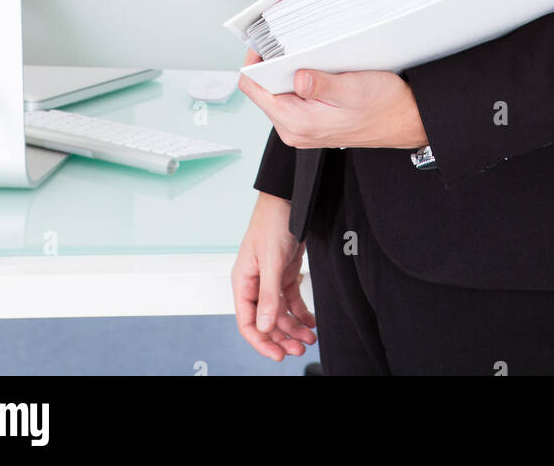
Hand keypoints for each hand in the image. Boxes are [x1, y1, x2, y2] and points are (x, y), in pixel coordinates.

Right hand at [231, 191, 316, 361]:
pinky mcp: (285, 274)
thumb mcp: (271, 261)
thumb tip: (265, 326)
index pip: (247, 322)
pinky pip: (290, 301)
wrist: (289, 199)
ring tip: (309, 339)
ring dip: (293, 328)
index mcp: (243, 282)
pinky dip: (300, 313)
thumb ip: (268, 295)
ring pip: (279, 314)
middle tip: (299, 349)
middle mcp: (255, 284)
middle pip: (265, 321)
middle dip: (282, 338)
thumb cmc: (272, 223)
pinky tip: (311, 322)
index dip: (261, 341)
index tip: (278, 355)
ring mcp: (270, 280)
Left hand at [238, 61, 429, 150]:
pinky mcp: (310, 122)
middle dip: (271, 64)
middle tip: (288, 42)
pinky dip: (298, 79)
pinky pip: (292, 97)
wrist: (404, 120)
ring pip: (277, 91)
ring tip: (305, 55)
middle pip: (263, 89)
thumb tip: (295, 76)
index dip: (254, 62)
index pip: (253, 89)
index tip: (263, 41)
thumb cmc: (383, 107)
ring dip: (286, 71)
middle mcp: (293, 129)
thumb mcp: (352, 89)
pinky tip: (316, 69)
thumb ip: (320, 85)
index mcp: (297, 123)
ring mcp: (301, 127)